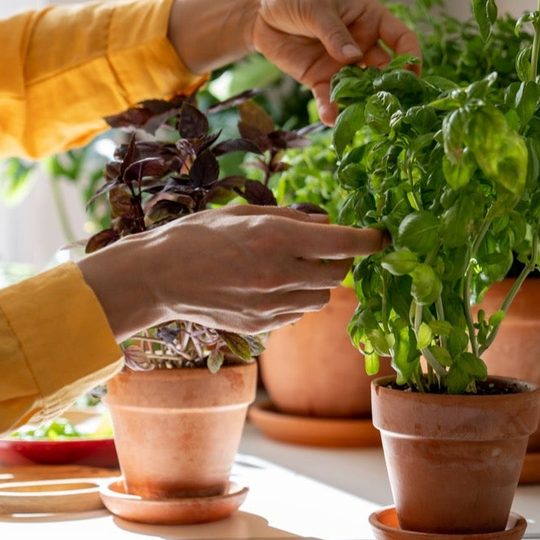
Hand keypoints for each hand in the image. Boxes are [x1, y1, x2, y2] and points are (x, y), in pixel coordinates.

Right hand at [77, 205, 385, 339]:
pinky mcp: (262, 325)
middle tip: (327, 248)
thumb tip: (328, 222)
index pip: (344, 242)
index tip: (381, 237)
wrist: (158, 277)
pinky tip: (270, 286)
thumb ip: (291, 219)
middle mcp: (279, 274)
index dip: (370, 240)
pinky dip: (295, 300)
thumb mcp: (244, 213)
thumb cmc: (198, 235)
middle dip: (340, 261)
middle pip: (338, 274)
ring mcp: (271, 305)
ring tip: (291, 267)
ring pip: (321, 299)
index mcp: (276, 238)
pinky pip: (297, 313)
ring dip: (318, 283)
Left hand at [168, 0, 420, 125]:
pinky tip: (331, 118)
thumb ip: (334, 33)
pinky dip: (331, 109)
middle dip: (389, 88)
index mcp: (369, 19)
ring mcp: (342, 64)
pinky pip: (330, 97)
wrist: (258, 11)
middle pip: (384, 70)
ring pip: (359, 88)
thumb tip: (354, 57)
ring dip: (361, 103)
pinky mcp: (321, 79)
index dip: (411, 57)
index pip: (401, 39)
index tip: (413, 77)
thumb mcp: (315, 8)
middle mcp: (362, 44)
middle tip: (392, 107)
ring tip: (362, 118)